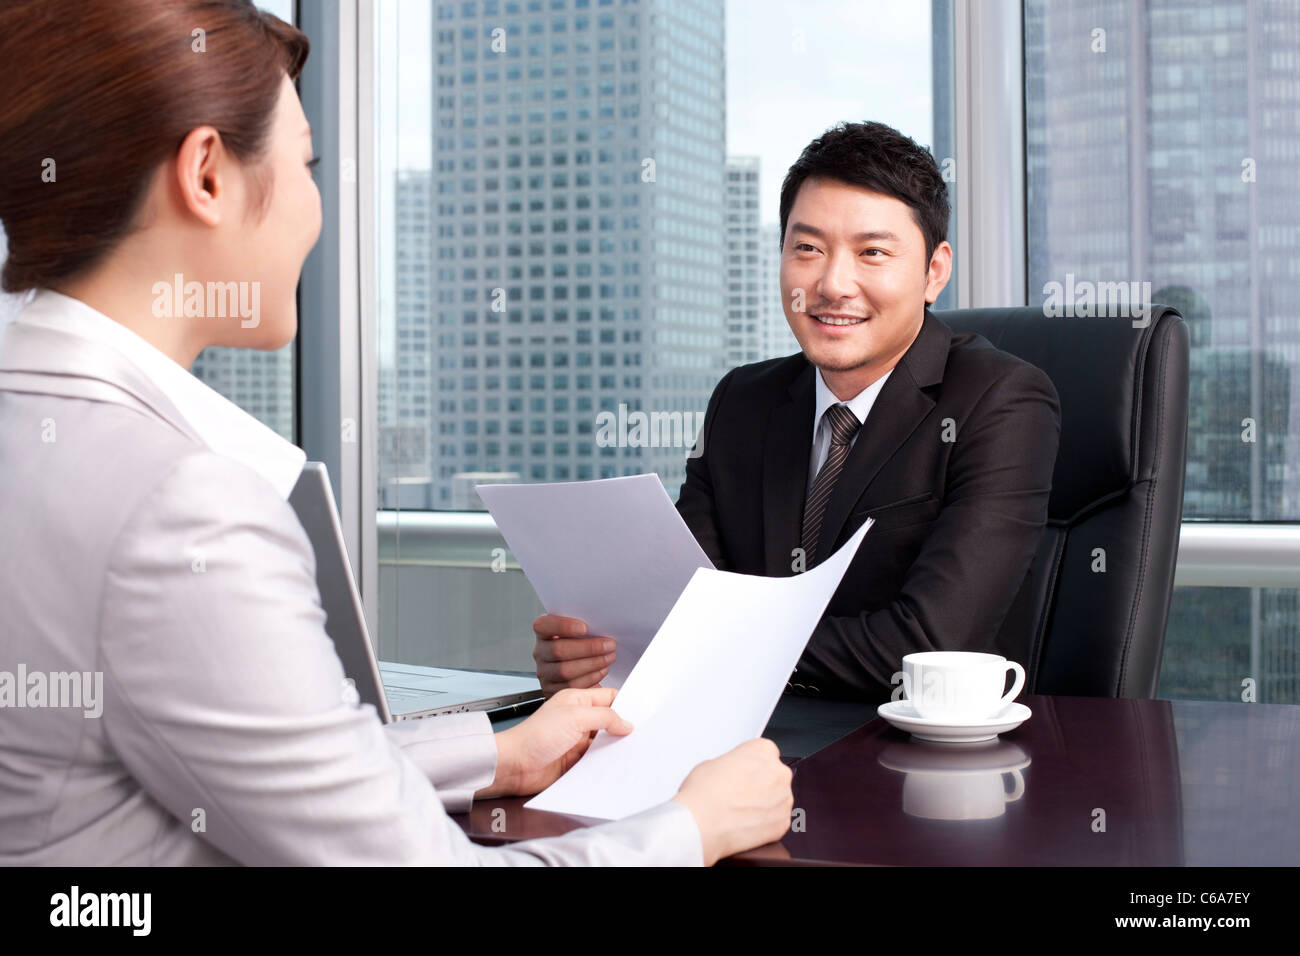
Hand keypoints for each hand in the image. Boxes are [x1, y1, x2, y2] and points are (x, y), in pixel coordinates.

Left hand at [475, 687, 632, 797]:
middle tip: (643, 733)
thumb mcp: (575, 717)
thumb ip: (604, 717)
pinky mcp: (574, 761)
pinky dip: (606, 762)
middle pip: (608, 721)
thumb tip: (626, 723)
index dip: (625, 703)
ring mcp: (575, 741)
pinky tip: (616, 765)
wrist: (515, 765)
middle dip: (623, 727)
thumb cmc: (536, 736)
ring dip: (615, 747)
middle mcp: (577, 719)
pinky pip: (596, 760)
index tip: (643, 713)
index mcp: (576, 701)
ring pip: (604, 742)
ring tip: (633, 750)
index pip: (608, 697)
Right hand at [532, 613, 615, 697]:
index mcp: (543, 631)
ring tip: (609, 657)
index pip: (544, 625)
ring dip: (593, 663)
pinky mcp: (552, 689)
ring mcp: (544, 672)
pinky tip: (602, 670)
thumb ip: (584, 625)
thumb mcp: (578, 629)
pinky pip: (571, 686)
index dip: (563, 626)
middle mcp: (540, 651)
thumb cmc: (579, 641)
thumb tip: (603, 624)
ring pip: (565, 670)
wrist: (577, 663)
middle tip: (609, 645)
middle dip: (588, 648)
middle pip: (558, 650)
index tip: (585, 628)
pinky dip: (591, 678)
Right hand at [671, 738, 793, 865]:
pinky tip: (746, 822)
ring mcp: (784, 799)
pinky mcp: (783, 822)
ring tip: (741, 810)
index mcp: (763, 750)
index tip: (744, 772)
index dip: (752, 765)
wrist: (701, 823)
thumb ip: (734, 765)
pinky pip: (777, 820)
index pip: (765, 752)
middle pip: (774, 775)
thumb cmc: (704, 793)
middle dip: (761, 784)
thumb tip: (734, 774)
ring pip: (778, 799)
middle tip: (740, 793)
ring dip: (765, 803)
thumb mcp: (713, 763)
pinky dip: (765, 823)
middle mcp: (779, 772)